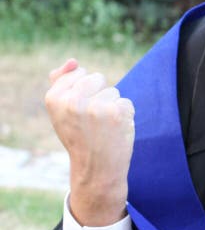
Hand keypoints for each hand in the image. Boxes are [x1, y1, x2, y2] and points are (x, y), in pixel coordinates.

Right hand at [45, 58, 134, 225]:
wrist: (96, 169)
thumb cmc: (80, 136)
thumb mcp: (63, 111)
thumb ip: (62, 82)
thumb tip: (72, 61)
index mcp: (54, 98)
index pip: (79, 72)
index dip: (83, 91)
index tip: (78, 112)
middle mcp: (72, 101)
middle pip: (97, 78)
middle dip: (98, 95)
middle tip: (92, 121)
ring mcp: (95, 107)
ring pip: (113, 91)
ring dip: (112, 107)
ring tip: (103, 128)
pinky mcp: (117, 112)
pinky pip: (126, 102)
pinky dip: (124, 115)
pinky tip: (116, 131)